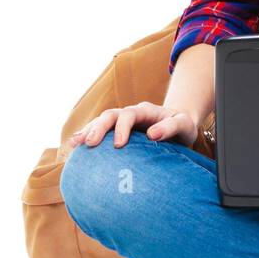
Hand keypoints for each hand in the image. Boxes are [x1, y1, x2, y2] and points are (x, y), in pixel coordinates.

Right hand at [67, 101, 199, 149]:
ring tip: (75, 144)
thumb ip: (171, 127)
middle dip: (99, 128)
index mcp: (146, 110)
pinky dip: (87, 136)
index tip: (118, 145)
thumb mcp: (184, 124)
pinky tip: (74, 147)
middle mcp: (131, 113)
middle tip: (90, 143)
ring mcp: (122, 121)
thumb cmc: (183, 125)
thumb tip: (152, 134)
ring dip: (88, 131)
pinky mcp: (117, 130)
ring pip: (101, 121)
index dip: (122, 128)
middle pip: (110, 115)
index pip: (129, 114)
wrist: (179, 124)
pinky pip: (99, 130)